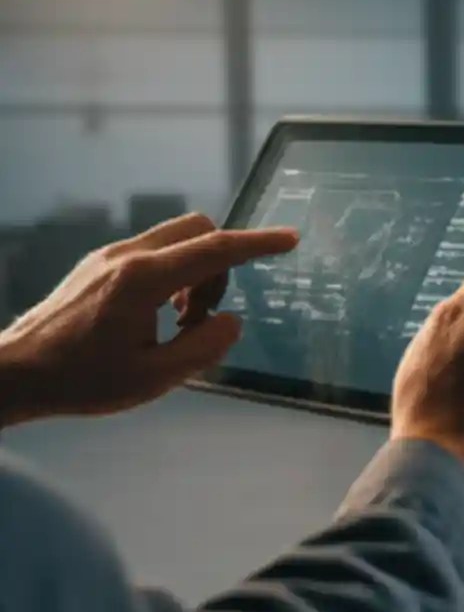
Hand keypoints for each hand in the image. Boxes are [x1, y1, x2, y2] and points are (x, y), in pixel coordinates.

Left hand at [0, 213, 298, 427]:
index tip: (289, 240)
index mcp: (143, 280)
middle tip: (203, 315)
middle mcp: (127, 256)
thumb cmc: (82, 380)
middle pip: (198, 231)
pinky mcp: (99, 264)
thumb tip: (231, 321)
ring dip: (195, 274)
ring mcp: (109, 256)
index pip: (215, 249)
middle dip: (220, 266)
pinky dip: (172, 275)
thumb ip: (204, 347)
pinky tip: (156, 316)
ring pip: (176, 241)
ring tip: (178, 324)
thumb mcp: (154, 378)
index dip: (258, 244)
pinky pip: (153, 252)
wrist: (16, 372)